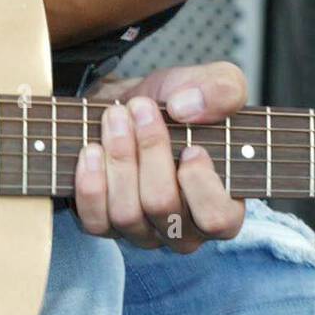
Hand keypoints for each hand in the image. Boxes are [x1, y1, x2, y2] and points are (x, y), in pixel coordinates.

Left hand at [73, 61, 246, 252]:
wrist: (137, 105)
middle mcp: (184, 228)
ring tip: (115, 117)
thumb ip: (222, 90)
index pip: (218, 219)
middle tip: (140, 107)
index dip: (201, 184)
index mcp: (223, 204)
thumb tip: (187, 108)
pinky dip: (91, 183)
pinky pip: (96, 220)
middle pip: (163, 206)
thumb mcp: (216, 82)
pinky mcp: (107, 226)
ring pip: (127, 212)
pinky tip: (92, 150)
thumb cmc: (184, 102)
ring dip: (119, 159)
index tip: (191, 146)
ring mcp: (144, 231)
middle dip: (149, 151)